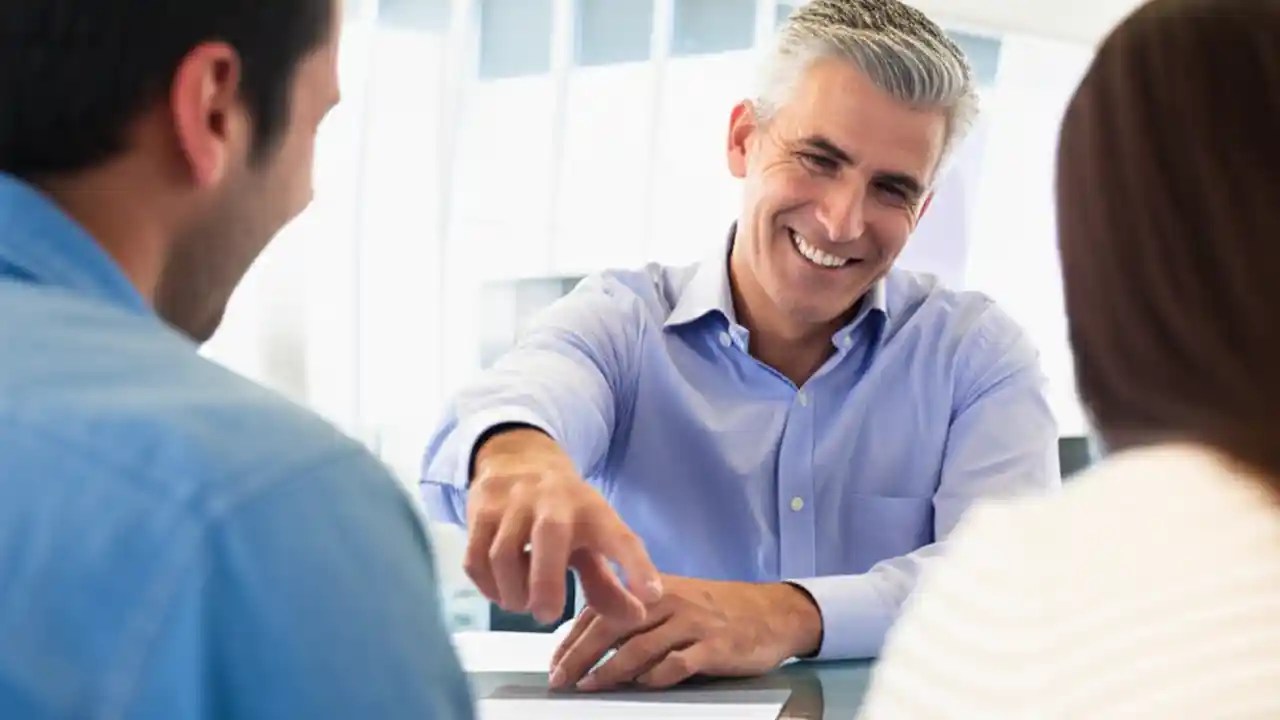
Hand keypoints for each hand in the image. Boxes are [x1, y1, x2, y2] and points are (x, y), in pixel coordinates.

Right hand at [466, 428, 662, 624]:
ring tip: (524, 603)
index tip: (652, 596)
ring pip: (504, 554)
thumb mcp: (591, 541)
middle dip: (547, 582)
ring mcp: (514, 502)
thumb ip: (609, 585)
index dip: (638, 568)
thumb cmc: (563, 512)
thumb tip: (635, 618)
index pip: (621, 538)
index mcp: (593, 512)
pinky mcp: (481, 509)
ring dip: (513, 592)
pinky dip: (487, 586)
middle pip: (551, 536)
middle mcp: (555, 501)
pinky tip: (501, 590)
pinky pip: (476, 558)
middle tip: (547, 615)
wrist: (517, 458)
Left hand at [548, 575, 822, 690]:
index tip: (555, 662)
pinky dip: (654, 678)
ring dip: (609, 671)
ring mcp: (692, 623)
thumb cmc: (715, 612)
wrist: (771, 613)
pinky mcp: (714, 646)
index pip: (602, 610)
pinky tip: (640, 687)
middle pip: (612, 627)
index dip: (573, 638)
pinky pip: (676, 665)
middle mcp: (669, 601)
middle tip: (560, 679)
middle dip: (580, 655)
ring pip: (639, 648)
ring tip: (589, 687)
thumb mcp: (673, 603)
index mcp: (653, 589)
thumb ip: (636, 618)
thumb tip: (589, 645)